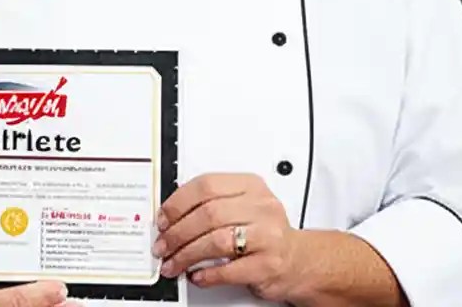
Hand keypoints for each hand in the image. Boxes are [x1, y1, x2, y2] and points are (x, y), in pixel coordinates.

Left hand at [153, 173, 303, 301]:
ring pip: (216, 241)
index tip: (163, 219)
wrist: (298, 259)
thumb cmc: (263, 231)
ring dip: (187, 255)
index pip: (206, 186)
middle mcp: (261, 208)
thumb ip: (210, 203)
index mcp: (250, 186)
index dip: (178, 204)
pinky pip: (230, 270)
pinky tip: (197, 275)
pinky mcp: (269, 264)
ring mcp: (268, 236)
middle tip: (163, 246)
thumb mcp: (242, 205)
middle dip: (177, 233)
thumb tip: (168, 217)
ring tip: (174, 263)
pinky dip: (207, 274)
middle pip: (208, 215)